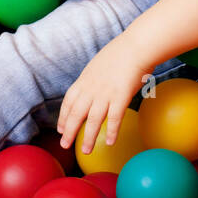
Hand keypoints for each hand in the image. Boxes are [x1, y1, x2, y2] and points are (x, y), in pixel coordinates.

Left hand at [56, 35, 148, 154]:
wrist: (136, 46)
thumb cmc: (121, 53)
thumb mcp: (98, 64)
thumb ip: (92, 78)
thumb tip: (91, 88)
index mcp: (85, 79)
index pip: (68, 101)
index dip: (63, 116)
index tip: (60, 129)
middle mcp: (92, 88)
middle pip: (76, 113)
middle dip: (69, 131)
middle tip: (65, 145)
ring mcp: (106, 93)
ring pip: (94, 120)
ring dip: (89, 137)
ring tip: (86, 150)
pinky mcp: (121, 96)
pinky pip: (115, 118)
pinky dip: (112, 131)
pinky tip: (110, 142)